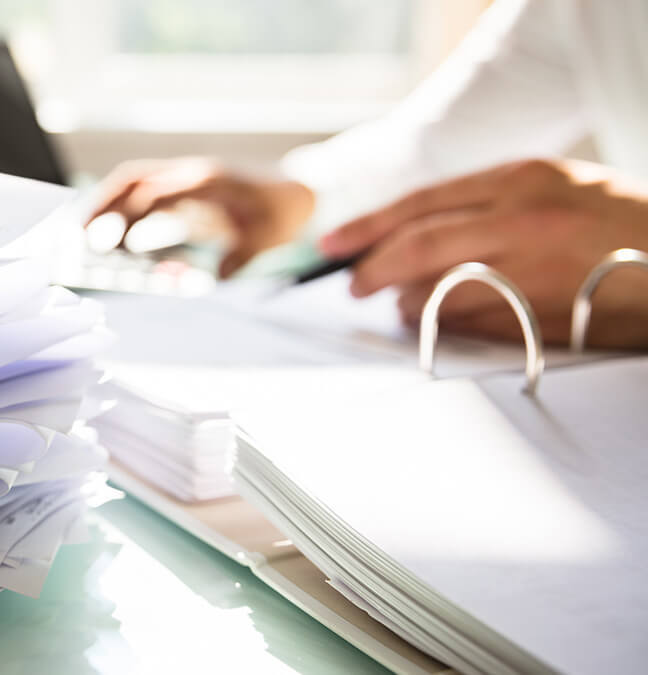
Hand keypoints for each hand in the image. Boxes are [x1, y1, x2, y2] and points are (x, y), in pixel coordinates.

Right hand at [87, 158, 313, 277]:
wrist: (299, 190)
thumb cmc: (281, 215)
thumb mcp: (264, 241)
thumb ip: (237, 259)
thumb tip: (211, 279)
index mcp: (207, 183)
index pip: (156, 194)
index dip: (128, 216)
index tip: (106, 240)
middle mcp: (190, 174)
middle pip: (134, 179)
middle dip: (103, 205)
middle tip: (80, 235)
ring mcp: (184, 177)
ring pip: (134, 181)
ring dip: (107, 203)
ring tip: (84, 233)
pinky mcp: (183, 187)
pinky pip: (145, 191)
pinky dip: (123, 208)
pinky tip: (111, 233)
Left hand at [320, 158, 647, 347]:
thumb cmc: (619, 224)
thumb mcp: (554, 186)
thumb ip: (488, 203)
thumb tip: (417, 232)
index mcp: (518, 180)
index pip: (420, 202)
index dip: (368, 226)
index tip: (334, 243)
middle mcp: (519, 219)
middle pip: (417, 244)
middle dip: (372, 267)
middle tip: (352, 284)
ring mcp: (531, 268)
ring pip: (437, 287)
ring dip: (407, 301)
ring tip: (400, 303)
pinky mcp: (540, 312)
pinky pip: (469, 322)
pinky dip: (443, 323)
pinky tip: (437, 321)